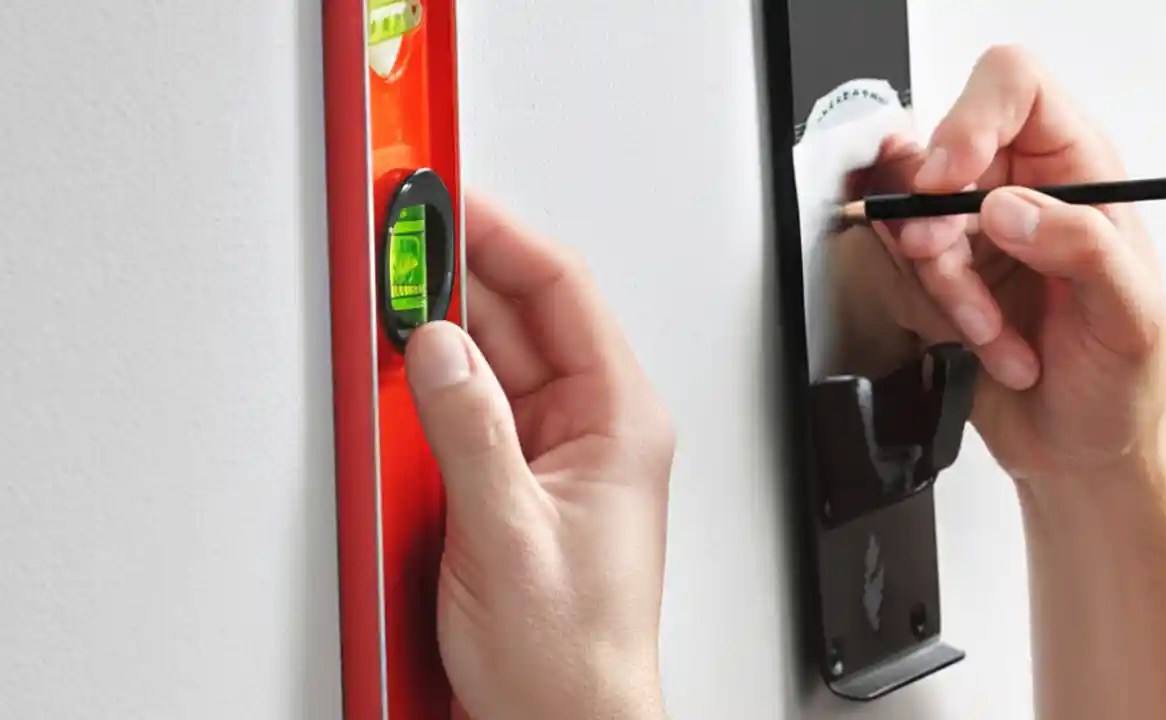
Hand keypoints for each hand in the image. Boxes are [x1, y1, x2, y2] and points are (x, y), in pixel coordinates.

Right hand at [404, 195, 672, 719]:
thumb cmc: (572, 653)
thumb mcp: (511, 533)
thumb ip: (470, 432)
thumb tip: (437, 348)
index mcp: (616, 419)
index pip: (561, 290)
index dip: (500, 236)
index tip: (445, 204)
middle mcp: (589, 425)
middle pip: (521, 314)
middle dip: (457, 273)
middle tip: (399, 238)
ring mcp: (550, 450)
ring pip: (491, 355)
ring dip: (440, 322)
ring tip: (390, 288)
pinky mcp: (514, 477)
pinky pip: (473, 404)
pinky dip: (434, 380)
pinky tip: (403, 363)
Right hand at [867, 46, 1165, 482]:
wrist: (1082, 450)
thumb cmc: (1123, 382)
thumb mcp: (1129, 314)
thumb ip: (1081, 247)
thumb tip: (1009, 208)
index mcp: (1079, 172)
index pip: (1014, 91)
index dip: (970, 118)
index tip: (949, 176)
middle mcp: (1024, 191)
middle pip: (943, 152)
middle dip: (936, 215)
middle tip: (946, 257)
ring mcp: (978, 235)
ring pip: (912, 216)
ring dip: (943, 282)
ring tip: (991, 327)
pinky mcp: (944, 277)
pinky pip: (904, 270)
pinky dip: (934, 311)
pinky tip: (984, 341)